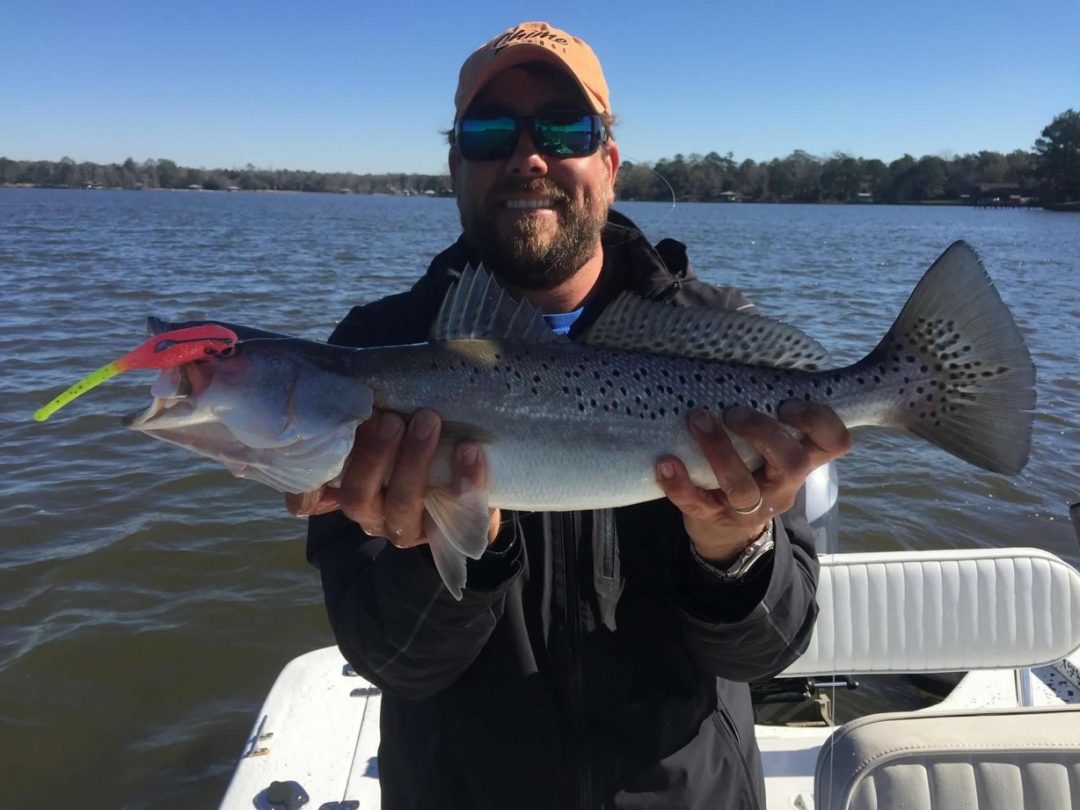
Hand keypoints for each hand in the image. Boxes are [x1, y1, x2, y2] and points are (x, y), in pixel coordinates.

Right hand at [285, 409, 500, 545]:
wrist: (464, 465)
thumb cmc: (410, 433)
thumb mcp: (383, 420)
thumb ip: (361, 412)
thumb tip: (344, 378)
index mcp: (346, 488)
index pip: (311, 499)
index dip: (308, 489)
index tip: (324, 449)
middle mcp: (371, 513)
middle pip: (358, 495)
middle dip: (374, 456)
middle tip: (392, 419)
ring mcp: (408, 525)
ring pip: (402, 503)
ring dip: (414, 460)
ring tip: (428, 421)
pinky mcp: (448, 528)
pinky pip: (455, 511)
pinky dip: (464, 479)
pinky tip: (470, 450)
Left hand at [656, 402, 850, 564]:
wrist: (726, 526)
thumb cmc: (751, 467)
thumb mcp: (770, 447)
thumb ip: (771, 415)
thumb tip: (747, 358)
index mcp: (802, 460)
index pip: (834, 442)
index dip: (820, 421)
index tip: (787, 404)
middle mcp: (783, 485)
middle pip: (793, 463)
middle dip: (764, 432)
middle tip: (734, 412)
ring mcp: (750, 507)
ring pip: (742, 488)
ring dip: (719, 452)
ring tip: (697, 420)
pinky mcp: (714, 517)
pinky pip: (698, 505)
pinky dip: (680, 485)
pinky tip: (666, 463)